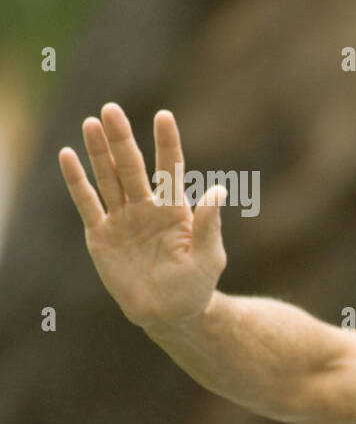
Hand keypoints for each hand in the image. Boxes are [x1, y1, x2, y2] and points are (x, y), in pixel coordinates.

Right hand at [59, 103, 227, 328]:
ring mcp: (122, 218)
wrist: (169, 314)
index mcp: (175, 209)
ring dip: (99, 152)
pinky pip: (87, 203)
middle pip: (132, 166)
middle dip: (122, 139)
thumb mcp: (209, 258)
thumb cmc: (196, 286)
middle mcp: (147, 207)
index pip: (170, 168)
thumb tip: (218, 190)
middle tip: (111, 109)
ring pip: (108, 178)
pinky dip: (77, 181)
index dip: (167, 142)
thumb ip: (210, 225)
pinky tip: (68, 155)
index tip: (164, 115)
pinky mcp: (101, 234)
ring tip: (91, 122)